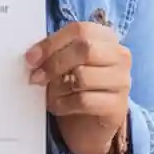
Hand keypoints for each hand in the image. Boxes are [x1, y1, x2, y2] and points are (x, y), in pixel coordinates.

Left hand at [25, 21, 131, 153]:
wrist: (90, 122)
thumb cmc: (75, 85)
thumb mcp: (65, 62)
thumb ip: (53, 52)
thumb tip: (32, 56)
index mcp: (105, 37)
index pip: (80, 30)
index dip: (52, 43)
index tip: (31, 58)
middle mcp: (119, 56)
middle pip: (85, 49)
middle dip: (54, 63)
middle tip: (36, 76)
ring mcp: (122, 81)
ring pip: (83, 76)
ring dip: (58, 87)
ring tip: (51, 93)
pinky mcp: (117, 106)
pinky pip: (84, 101)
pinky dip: (64, 104)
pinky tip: (59, 105)